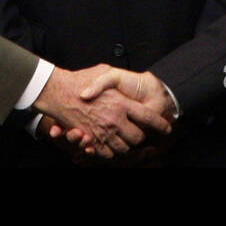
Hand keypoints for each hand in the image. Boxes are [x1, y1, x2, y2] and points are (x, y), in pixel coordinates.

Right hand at [32, 65, 171, 157]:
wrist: (57, 92)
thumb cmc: (80, 80)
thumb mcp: (104, 71)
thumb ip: (118, 80)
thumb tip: (130, 83)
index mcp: (121, 103)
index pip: (149, 118)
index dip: (161, 125)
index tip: (168, 128)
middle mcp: (115, 120)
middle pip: (138, 138)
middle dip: (139, 136)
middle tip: (137, 131)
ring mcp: (103, 132)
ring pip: (124, 148)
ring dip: (125, 144)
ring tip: (123, 136)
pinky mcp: (92, 141)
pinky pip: (108, 154)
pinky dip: (111, 151)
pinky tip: (110, 142)